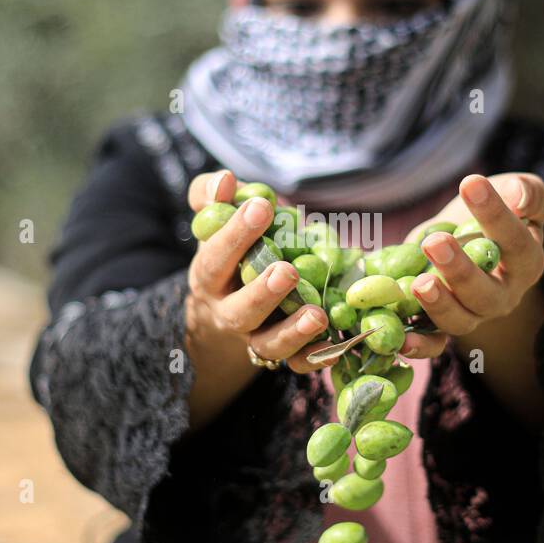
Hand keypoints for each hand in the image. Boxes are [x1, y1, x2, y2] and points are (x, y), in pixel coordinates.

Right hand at [185, 168, 331, 373]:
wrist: (229, 303)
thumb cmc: (231, 250)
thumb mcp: (215, 220)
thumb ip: (212, 195)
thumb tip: (226, 180)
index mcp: (209, 276)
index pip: (216, 257)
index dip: (236, 234)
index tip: (262, 207)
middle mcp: (228, 312)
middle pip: (241, 311)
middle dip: (263, 293)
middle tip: (287, 271)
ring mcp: (255, 337)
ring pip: (268, 344)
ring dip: (293, 332)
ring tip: (316, 315)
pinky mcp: (282, 353)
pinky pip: (296, 363)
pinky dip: (314, 357)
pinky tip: (334, 345)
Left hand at [403, 173, 543, 336]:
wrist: (472, 237)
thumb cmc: (501, 211)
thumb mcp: (520, 192)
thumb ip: (527, 192)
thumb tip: (518, 195)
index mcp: (527, 263)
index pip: (515, 243)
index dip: (495, 215)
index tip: (471, 183)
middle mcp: (502, 297)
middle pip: (486, 294)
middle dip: (460, 271)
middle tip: (435, 244)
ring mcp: (472, 315)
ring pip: (459, 320)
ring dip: (437, 305)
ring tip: (419, 283)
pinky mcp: (441, 324)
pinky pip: (434, 343)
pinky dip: (419, 346)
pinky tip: (402, 341)